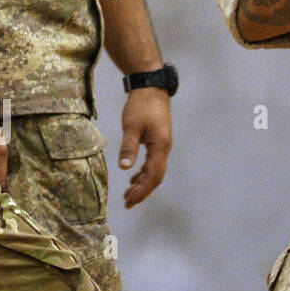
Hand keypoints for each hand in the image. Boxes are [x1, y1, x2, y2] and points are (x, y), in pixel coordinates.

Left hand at [119, 87, 170, 207]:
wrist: (150, 88)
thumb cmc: (141, 106)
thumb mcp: (131, 126)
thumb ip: (129, 147)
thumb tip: (125, 168)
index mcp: (160, 147)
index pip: (153, 176)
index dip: (142, 190)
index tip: (130, 200)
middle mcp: (164, 149)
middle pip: (156, 177)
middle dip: (142, 191)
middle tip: (128, 202)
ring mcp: (162, 145)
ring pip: (154, 171)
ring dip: (142, 183)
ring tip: (128, 193)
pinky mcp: (157, 141)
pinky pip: (152, 162)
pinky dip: (143, 172)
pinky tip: (133, 176)